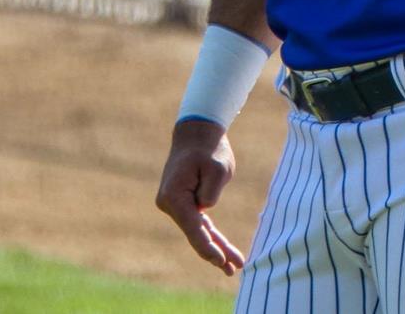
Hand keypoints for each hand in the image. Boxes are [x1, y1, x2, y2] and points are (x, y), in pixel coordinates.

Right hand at [155, 118, 244, 274]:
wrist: (197, 134)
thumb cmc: (209, 148)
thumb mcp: (217, 166)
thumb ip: (212, 190)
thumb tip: (205, 210)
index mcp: (174, 196)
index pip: (193, 227)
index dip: (207, 246)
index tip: (219, 260)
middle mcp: (170, 204)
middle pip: (196, 234)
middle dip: (214, 252)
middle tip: (232, 269)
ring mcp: (176, 205)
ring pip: (199, 231)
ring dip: (216, 246)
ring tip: (234, 266)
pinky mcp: (186, 204)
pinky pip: (200, 223)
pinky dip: (212, 235)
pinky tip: (224, 250)